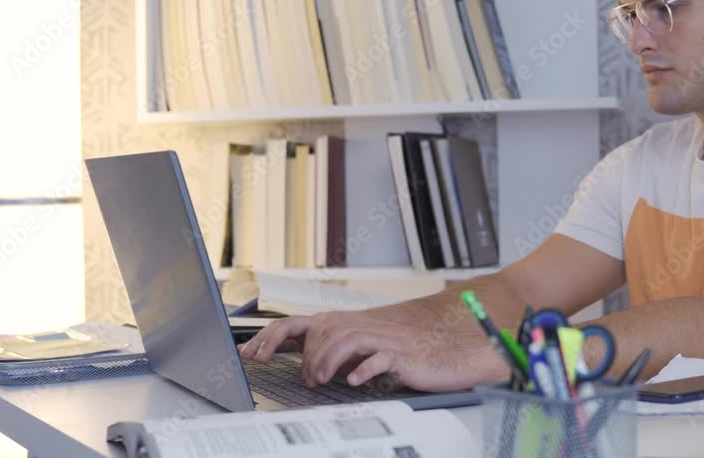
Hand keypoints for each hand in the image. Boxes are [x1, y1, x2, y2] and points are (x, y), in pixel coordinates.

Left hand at [239, 309, 506, 392]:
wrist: (452, 344)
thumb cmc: (411, 346)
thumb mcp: (368, 345)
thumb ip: (341, 348)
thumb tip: (306, 360)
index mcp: (349, 323)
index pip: (300, 322)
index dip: (272, 336)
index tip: (251, 354)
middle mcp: (362, 325)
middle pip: (318, 330)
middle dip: (303, 353)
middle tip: (307, 377)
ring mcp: (381, 338)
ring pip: (342, 339)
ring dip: (325, 361)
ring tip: (322, 379)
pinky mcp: (401, 354)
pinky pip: (376, 358)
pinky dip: (361, 369)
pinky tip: (353, 380)